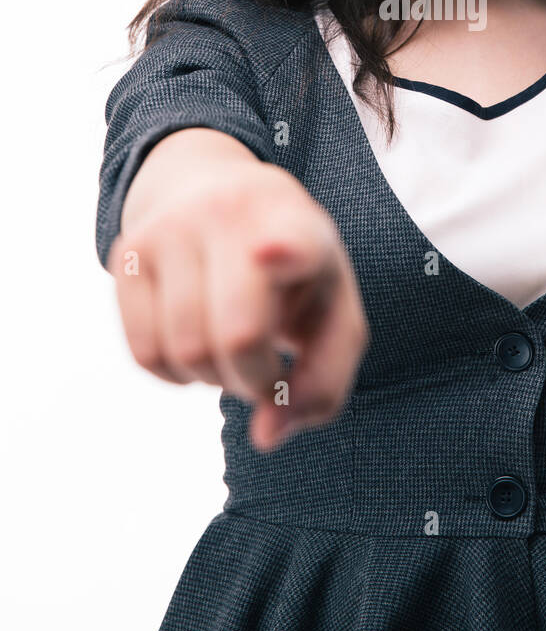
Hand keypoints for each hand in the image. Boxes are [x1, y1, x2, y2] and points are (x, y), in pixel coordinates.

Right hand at [107, 159, 368, 450]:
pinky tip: (195, 343)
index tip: (268, 252)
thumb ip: (321, 384)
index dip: (284, 251)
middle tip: (266, 365)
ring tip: (232, 347)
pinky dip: (175, 375)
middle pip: (237, 337)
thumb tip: (265, 436)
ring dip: (213, 379)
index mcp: (300, 225)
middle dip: (254, 379)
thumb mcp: (332, 315)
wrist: (218, 193)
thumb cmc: (293, 276)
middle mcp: (233, 214)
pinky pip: (145, 353)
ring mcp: (173, 227)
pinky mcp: (128, 251)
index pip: (292, 239)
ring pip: (185, 352)